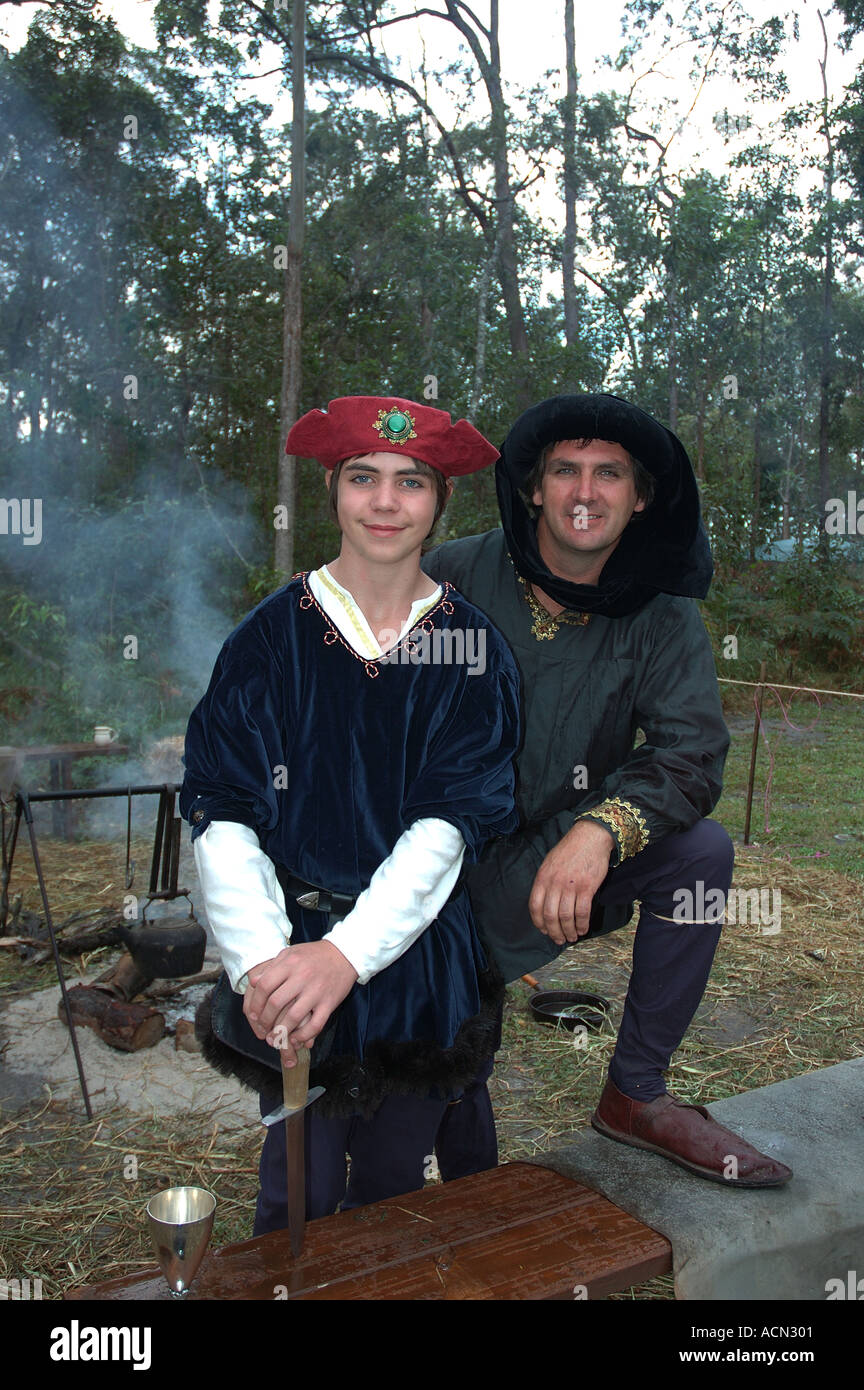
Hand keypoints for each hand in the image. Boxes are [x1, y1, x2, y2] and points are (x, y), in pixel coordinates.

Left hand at [243, 941, 357, 1061]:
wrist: (345, 954)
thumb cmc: (314, 954)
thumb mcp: (290, 953)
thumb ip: (271, 966)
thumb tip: (253, 982)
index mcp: (290, 963)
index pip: (264, 985)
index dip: (255, 1003)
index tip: (252, 1014)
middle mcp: (302, 977)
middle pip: (276, 1003)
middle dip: (265, 1020)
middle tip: (262, 1028)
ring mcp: (316, 991)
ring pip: (294, 1017)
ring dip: (281, 1032)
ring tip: (274, 1038)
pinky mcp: (329, 1003)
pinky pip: (315, 1024)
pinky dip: (303, 1036)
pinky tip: (295, 1039)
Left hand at [528, 819, 614, 944]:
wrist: (590, 837)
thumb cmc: (570, 850)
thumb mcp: (549, 863)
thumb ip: (546, 882)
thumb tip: (545, 904)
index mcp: (542, 877)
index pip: (535, 906)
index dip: (539, 922)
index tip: (544, 930)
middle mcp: (554, 883)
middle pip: (550, 915)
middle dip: (554, 932)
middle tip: (559, 940)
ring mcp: (570, 886)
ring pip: (566, 917)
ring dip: (569, 931)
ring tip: (572, 937)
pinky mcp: (587, 887)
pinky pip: (582, 912)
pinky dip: (582, 924)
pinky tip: (582, 929)